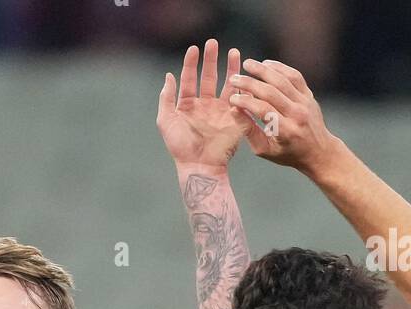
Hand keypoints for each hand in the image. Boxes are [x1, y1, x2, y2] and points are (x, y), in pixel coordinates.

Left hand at [157, 39, 253, 169]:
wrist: (200, 164)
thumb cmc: (180, 146)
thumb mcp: (166, 120)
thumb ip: (166, 98)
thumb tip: (168, 75)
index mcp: (187, 105)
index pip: (189, 79)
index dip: (191, 64)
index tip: (194, 48)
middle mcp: (204, 105)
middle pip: (209, 77)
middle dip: (211, 60)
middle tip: (213, 43)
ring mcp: (220, 110)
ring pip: (226, 84)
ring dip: (230, 68)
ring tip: (234, 51)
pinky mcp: (234, 117)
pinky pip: (239, 98)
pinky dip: (242, 85)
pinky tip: (244, 72)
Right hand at [228, 59, 341, 175]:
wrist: (318, 150)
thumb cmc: (287, 153)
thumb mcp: (264, 149)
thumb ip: (248, 130)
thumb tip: (234, 110)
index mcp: (285, 131)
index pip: (262, 110)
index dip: (245, 102)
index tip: (232, 98)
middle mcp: (297, 115)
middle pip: (271, 92)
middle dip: (249, 83)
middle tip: (234, 79)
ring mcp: (305, 103)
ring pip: (283, 80)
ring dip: (263, 70)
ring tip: (247, 64)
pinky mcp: (309, 95)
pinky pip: (295, 76)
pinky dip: (280, 67)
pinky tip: (266, 64)